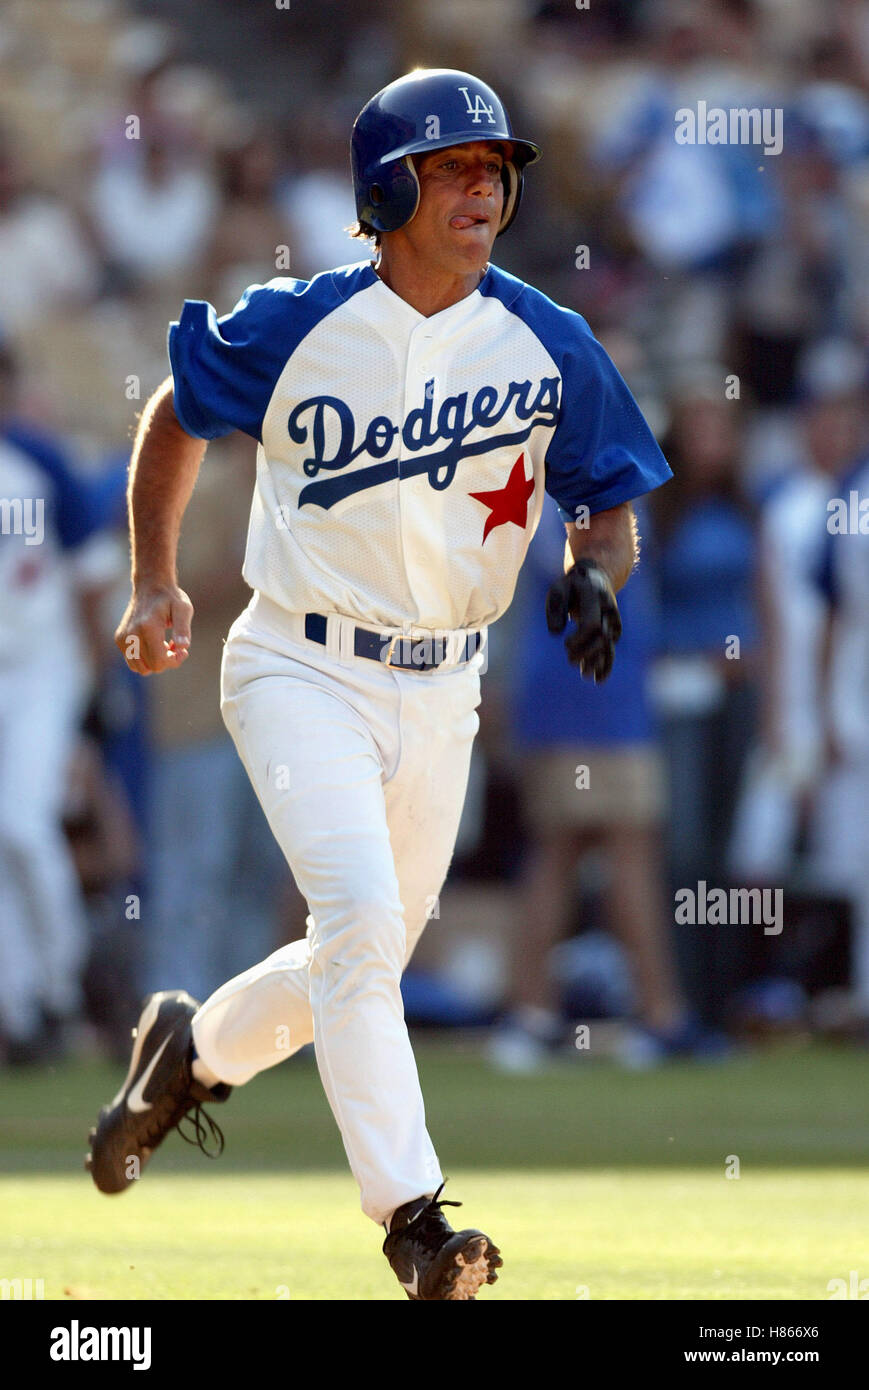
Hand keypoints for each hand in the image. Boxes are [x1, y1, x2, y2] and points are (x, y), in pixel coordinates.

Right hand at [114, 584, 192, 674]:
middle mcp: (131, 634)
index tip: (182, 650)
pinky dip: (145, 659)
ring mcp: (123, 638)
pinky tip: (154, 645)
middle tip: (174, 645)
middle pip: (151, 667)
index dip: (174, 661)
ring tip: (164, 645)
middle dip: (166, 661)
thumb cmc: (170, 598)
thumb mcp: (183, 609)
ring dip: (155, 662)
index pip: (159, 662)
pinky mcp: (119, 639)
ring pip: (140, 668)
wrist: (150, 586)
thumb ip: (183, 628)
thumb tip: (183, 646)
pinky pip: (133, 662)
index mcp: (148, 627)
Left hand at [545, 561, 621, 681]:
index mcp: (595, 597)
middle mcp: (608, 610)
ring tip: (586, 677)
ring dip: (597, 662)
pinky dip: (606, 664)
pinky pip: (611, 649)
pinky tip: (599, 679)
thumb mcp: (559, 589)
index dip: (580, 638)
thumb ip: (556, 608)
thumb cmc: (572, 585)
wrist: (597, 576)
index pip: (592, 624)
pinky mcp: (613, 630)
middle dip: (587, 653)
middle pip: (602, 638)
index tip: (566, 644)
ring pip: (608, 646)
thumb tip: (555, 633)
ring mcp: (613, 620)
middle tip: (571, 661)